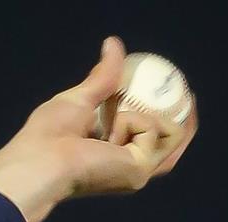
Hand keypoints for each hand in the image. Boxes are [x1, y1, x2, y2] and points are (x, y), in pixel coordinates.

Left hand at [0, 36, 197, 221]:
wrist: (39, 159)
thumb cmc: (47, 136)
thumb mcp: (80, 98)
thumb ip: (102, 77)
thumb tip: (113, 43)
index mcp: (112, 155)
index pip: (150, 140)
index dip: (166, 118)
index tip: (173, 92)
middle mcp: (128, 168)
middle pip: (172, 144)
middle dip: (184, 118)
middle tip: (188, 92)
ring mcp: (137, 172)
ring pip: (170, 136)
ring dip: (150, 116)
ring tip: (131, 109)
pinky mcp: (140, 171)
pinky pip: (154, 130)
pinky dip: (137, 120)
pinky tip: (114, 128)